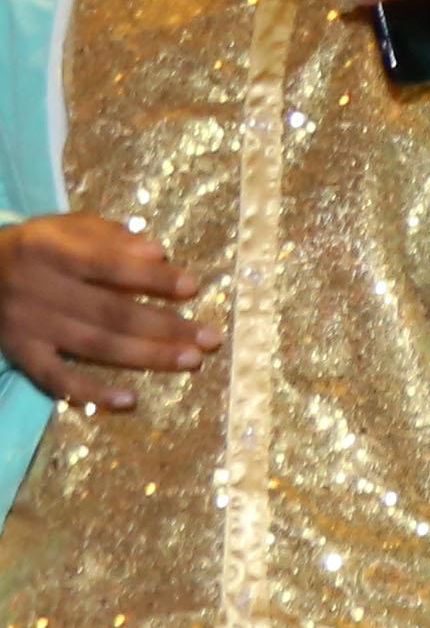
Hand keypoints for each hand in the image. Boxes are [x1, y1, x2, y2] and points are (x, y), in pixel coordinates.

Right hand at [0, 212, 214, 409]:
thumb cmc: (39, 247)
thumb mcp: (68, 227)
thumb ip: (111, 237)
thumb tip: (157, 253)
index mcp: (50, 250)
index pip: (107, 265)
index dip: (150, 277)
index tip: (192, 287)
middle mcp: (37, 288)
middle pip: (109, 312)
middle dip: (165, 326)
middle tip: (210, 337)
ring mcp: (28, 325)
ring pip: (94, 346)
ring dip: (147, 356)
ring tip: (192, 360)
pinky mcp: (20, 353)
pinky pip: (57, 379)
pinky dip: (91, 392)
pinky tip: (129, 401)